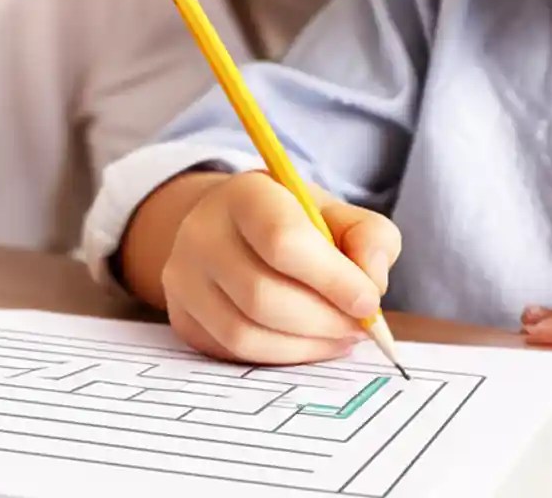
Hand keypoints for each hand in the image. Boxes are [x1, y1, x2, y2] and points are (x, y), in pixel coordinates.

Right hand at [161, 171, 400, 365]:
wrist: (226, 229)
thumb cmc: (290, 222)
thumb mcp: (335, 213)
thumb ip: (370, 238)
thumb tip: (371, 285)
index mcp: (243, 195)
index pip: (282, 241)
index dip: (333, 279)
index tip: (368, 301)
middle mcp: (200, 233)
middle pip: (262, 296)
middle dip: (324, 321)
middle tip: (359, 327)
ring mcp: (183, 278)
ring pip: (245, 333)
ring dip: (305, 346)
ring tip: (338, 336)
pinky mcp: (181, 316)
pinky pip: (233, 353)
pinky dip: (282, 356)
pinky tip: (307, 342)